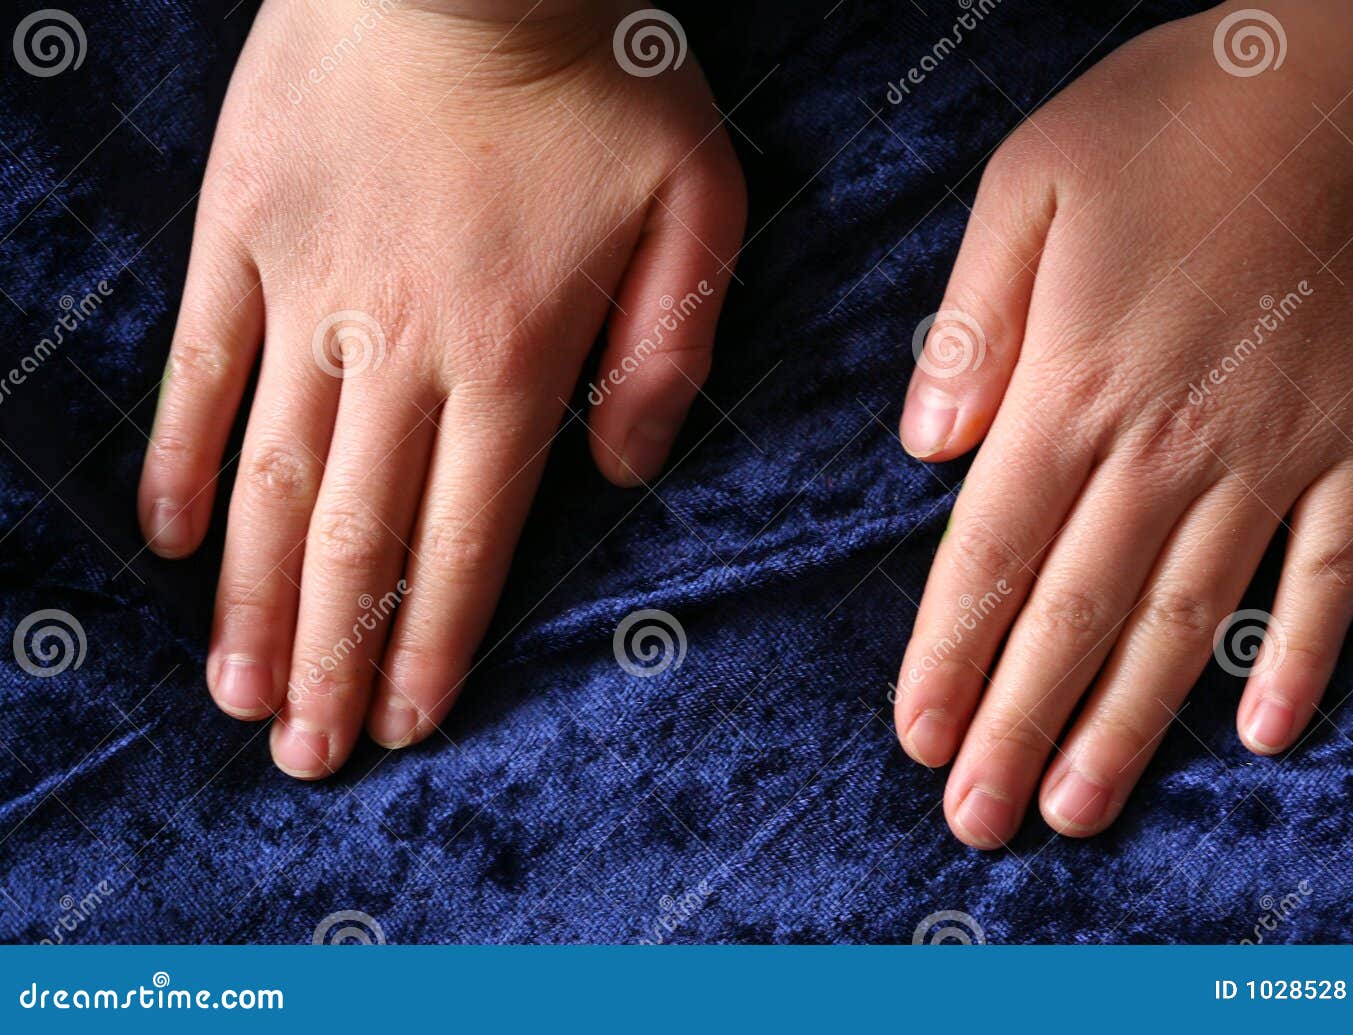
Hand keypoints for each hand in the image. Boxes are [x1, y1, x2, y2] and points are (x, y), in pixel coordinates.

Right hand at [137, 0, 744, 776]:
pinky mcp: (241, 231)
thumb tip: (620, 474)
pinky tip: (169, 538)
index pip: (469, 539)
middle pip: (359, 537)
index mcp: (516, 357)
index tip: (402, 725)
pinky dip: (180, 456)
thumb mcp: (696, 204)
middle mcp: (402, 349)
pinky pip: (200, 364)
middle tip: (306, 755)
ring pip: (270, 477)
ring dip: (253, 596)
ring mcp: (306, 291)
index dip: (434, 644)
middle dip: (335, 658)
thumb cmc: (596, 73)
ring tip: (239, 691)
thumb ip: (669, 351)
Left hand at [890, 3, 1352, 844]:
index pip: (987, 557)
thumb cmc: (1177, 117)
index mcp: (1072, 387)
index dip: (949, 660)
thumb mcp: (1026, 185)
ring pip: (1186, 623)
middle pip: (1073, 617)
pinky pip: (1330, 578)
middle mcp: (1165, 446)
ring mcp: (1274, 456)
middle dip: (1016, 728)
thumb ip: (969, 329)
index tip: (921, 743)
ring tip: (1080, 811)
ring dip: (1125, 725)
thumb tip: (925, 453)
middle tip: (979, 822)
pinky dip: (1299, 662)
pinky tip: (1262, 738)